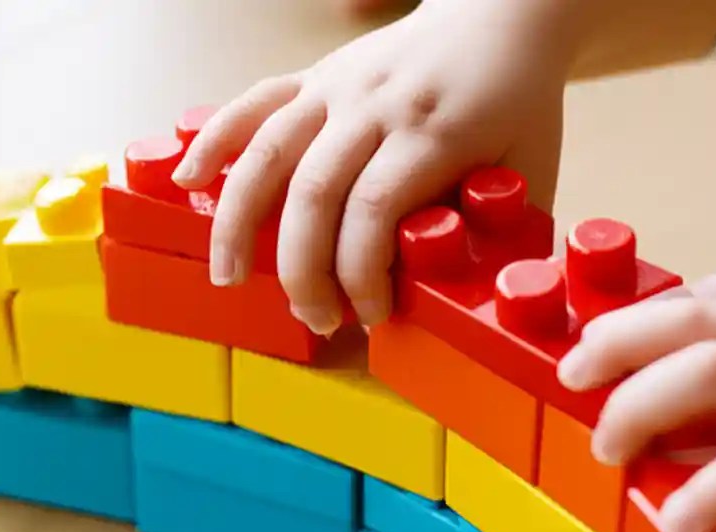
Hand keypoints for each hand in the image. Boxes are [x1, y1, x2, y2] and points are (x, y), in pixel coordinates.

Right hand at [173, 0, 579, 333]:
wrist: (501, 14)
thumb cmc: (515, 100)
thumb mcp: (528, 166)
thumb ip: (492, 228)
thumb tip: (456, 299)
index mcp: (432, 131)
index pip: (375, 209)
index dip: (360, 272)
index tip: (369, 314)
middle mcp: (376, 106)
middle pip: (314, 190)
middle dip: (302, 268)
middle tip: (314, 317)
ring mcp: (338, 86)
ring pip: (269, 152)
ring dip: (238, 220)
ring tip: (226, 276)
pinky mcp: (315, 77)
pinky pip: (254, 104)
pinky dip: (216, 141)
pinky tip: (188, 180)